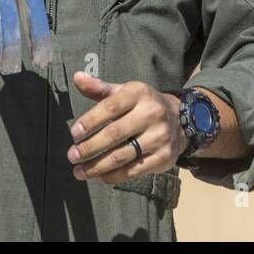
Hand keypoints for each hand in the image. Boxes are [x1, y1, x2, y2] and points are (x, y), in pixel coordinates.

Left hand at [66, 72, 188, 184]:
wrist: (181, 121)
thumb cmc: (143, 105)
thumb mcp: (124, 92)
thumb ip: (100, 88)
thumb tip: (77, 77)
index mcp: (139, 94)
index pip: (110, 107)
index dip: (90, 121)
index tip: (74, 133)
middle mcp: (151, 114)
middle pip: (114, 134)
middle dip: (89, 147)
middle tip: (72, 155)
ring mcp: (159, 137)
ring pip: (122, 155)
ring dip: (97, 166)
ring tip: (80, 171)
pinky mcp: (163, 157)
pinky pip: (133, 171)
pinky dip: (113, 176)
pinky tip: (99, 176)